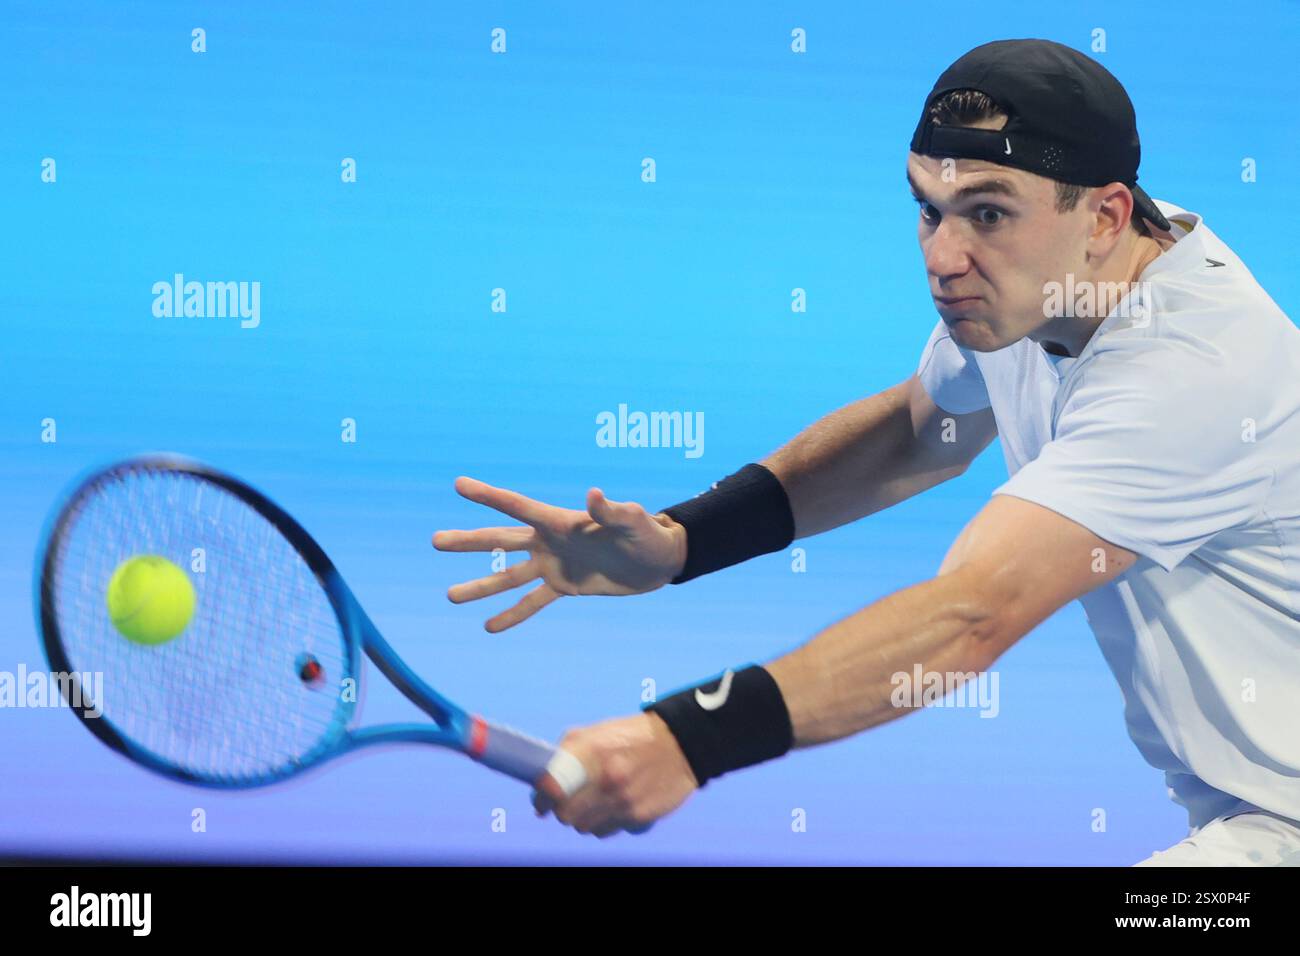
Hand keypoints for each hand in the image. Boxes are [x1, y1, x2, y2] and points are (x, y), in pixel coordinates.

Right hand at [433, 477, 687, 631]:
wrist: (658, 561)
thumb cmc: (647, 533)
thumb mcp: (632, 521)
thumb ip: (611, 511)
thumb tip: (594, 494)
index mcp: (560, 521)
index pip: (518, 506)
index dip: (488, 495)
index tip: (459, 485)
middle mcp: (550, 541)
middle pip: (501, 541)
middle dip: (469, 541)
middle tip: (436, 541)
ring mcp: (554, 564)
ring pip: (509, 576)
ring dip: (480, 586)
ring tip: (450, 595)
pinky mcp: (564, 586)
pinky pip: (532, 602)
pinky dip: (512, 615)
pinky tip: (488, 627)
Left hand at [533, 712, 698, 836]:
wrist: (679, 743)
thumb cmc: (630, 737)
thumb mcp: (596, 733)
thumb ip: (566, 753)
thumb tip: (541, 784)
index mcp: (592, 751)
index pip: (552, 786)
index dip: (541, 798)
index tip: (541, 801)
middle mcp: (607, 777)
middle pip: (565, 814)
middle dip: (562, 810)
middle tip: (568, 801)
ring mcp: (623, 799)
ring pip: (584, 827)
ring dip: (583, 818)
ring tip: (594, 802)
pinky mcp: (638, 816)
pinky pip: (606, 830)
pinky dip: (604, 823)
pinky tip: (613, 806)